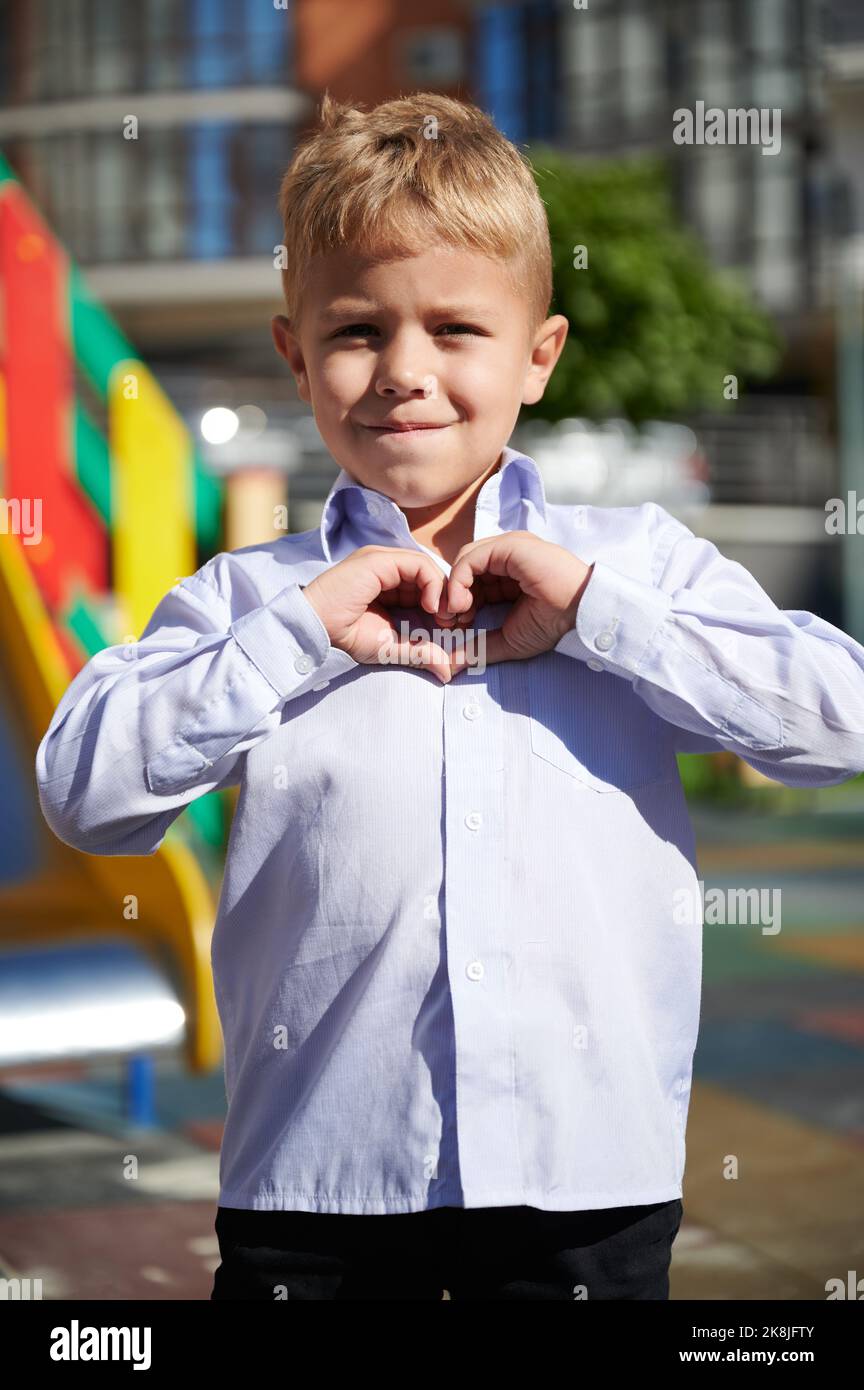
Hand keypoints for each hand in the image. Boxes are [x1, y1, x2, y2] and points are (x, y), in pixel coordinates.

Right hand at [302, 546, 455, 682]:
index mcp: (388, 585)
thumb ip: (420, 654)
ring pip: (428, 567)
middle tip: (454, 622)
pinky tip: (432, 606)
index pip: (427, 587)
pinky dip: (433, 584)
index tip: (450, 629)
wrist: (317, 631)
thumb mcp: (391, 647)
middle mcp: (387, 569)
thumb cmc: (346, 638)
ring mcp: (383, 562)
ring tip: (443, 617)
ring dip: (443, 592)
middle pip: (431, 575)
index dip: (443, 605)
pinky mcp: (379, 561)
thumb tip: (447, 672)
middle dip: (447, 598)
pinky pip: (418, 564)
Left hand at [444, 531, 593, 667]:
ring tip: (456, 614)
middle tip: (448, 622)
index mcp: (510, 573)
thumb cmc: (553, 625)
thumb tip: (449, 666)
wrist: (579, 613)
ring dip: (453, 589)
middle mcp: (508, 557)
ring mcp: (508, 548)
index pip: (472, 581)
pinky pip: (471, 558)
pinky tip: (461, 604)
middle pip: (465, 570)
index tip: (456, 627)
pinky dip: (459, 580)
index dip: (458, 604)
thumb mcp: (508, 640)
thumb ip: (478, 650)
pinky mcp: (509, 546)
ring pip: (464, 561)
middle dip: (452, 597)